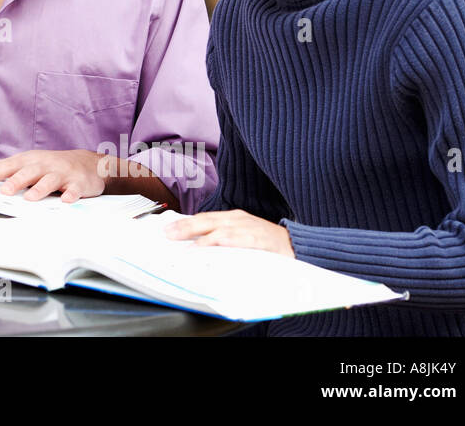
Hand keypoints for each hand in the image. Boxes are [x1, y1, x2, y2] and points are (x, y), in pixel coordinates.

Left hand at [0, 149, 108, 202]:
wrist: (88, 162)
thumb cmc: (52, 165)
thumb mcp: (29, 162)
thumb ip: (5, 167)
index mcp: (30, 160)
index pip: (10, 165)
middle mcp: (45, 165)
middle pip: (29, 172)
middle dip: (16, 181)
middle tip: (4, 191)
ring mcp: (62, 173)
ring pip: (50, 180)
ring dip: (40, 189)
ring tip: (29, 198)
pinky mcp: (79, 183)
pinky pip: (75, 189)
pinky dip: (71, 195)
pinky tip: (66, 201)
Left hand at [163, 209, 294, 257]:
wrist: (297, 246)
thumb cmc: (268, 244)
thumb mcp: (243, 236)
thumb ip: (223, 239)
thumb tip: (198, 246)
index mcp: (234, 218)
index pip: (205, 218)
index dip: (185, 223)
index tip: (168, 228)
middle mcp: (238, 219)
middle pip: (206, 220)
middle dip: (185, 226)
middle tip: (167, 233)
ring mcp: (247, 228)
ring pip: (216, 228)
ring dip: (196, 234)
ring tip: (180, 241)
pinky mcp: (256, 239)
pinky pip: (234, 240)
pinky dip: (218, 243)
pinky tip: (205, 247)